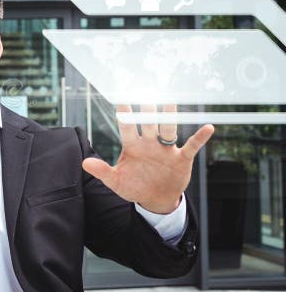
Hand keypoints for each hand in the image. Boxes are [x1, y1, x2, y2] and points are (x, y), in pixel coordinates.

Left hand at [81, 104, 213, 213]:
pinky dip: (199, 138)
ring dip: (169, 117)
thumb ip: (102, 171)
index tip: (121, 97)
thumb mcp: (116, 181)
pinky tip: (207, 128)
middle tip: (146, 91)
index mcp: (132, 146)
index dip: (124, 113)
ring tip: (170, 102)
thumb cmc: (134, 187)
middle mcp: (149, 143)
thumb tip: (84, 163)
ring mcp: (165, 149)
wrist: (155, 200)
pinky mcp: (181, 158)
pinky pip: (191, 146)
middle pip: (148, 122)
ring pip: (168, 129)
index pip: (127, 126)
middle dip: (147, 109)